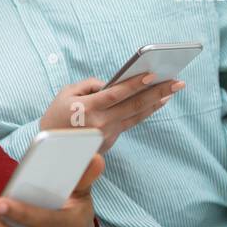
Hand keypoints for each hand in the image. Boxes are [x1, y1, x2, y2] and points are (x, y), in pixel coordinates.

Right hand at [40, 74, 182, 152]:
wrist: (49, 151)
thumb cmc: (55, 117)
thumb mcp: (65, 94)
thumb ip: (89, 85)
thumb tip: (110, 83)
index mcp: (88, 109)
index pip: (117, 94)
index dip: (135, 84)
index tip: (153, 75)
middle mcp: (101, 123)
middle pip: (134, 106)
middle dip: (158, 93)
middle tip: (177, 83)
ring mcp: (107, 135)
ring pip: (136, 116)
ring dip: (156, 103)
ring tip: (171, 92)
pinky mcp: (110, 142)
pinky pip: (129, 123)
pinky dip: (143, 112)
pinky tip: (154, 103)